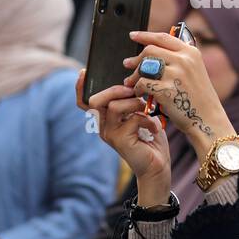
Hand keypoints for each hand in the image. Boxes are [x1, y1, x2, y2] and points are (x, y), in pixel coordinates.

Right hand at [76, 70, 172, 202]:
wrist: (157, 165)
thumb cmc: (150, 138)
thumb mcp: (140, 114)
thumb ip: (131, 100)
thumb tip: (134, 81)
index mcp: (105, 118)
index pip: (85, 102)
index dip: (80, 88)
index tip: (84, 72)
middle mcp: (103, 126)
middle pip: (95, 100)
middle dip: (115, 89)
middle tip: (133, 90)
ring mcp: (109, 135)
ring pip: (114, 106)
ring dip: (136, 103)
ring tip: (147, 110)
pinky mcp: (120, 141)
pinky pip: (132, 119)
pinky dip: (147, 119)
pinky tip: (154, 127)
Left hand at [124, 30, 234, 157]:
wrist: (208, 119)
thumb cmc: (198, 98)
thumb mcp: (195, 71)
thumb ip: (178, 59)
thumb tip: (151, 52)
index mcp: (190, 53)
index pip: (163, 38)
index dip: (145, 35)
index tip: (133, 36)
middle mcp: (184, 60)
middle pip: (150, 51)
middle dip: (136, 59)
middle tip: (127, 65)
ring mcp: (176, 75)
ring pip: (144, 67)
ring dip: (134, 75)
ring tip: (131, 82)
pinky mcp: (167, 90)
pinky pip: (143, 83)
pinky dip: (138, 88)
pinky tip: (139, 94)